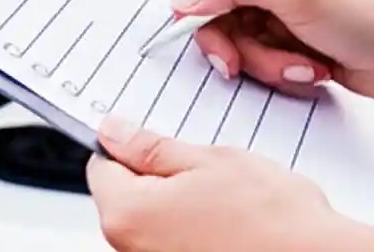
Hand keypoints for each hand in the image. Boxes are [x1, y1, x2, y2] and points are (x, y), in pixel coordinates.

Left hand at [86, 116, 360, 251]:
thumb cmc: (272, 218)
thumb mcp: (208, 160)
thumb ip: (151, 147)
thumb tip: (114, 133)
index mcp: (128, 215)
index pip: (101, 166)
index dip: (127, 145)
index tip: (152, 138)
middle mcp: (132, 251)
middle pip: (126, 198)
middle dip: (157, 176)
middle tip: (203, 167)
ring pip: (154, 221)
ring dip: (179, 204)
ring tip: (226, 198)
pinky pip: (175, 243)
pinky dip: (195, 230)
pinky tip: (230, 224)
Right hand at [172, 0, 373, 97]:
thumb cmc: (368, 13)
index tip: (195, 10)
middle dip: (223, 33)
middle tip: (235, 58)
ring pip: (222, 30)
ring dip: (256, 57)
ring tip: (296, 60)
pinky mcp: (273, 32)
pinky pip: (244, 53)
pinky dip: (271, 67)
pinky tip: (304, 66)